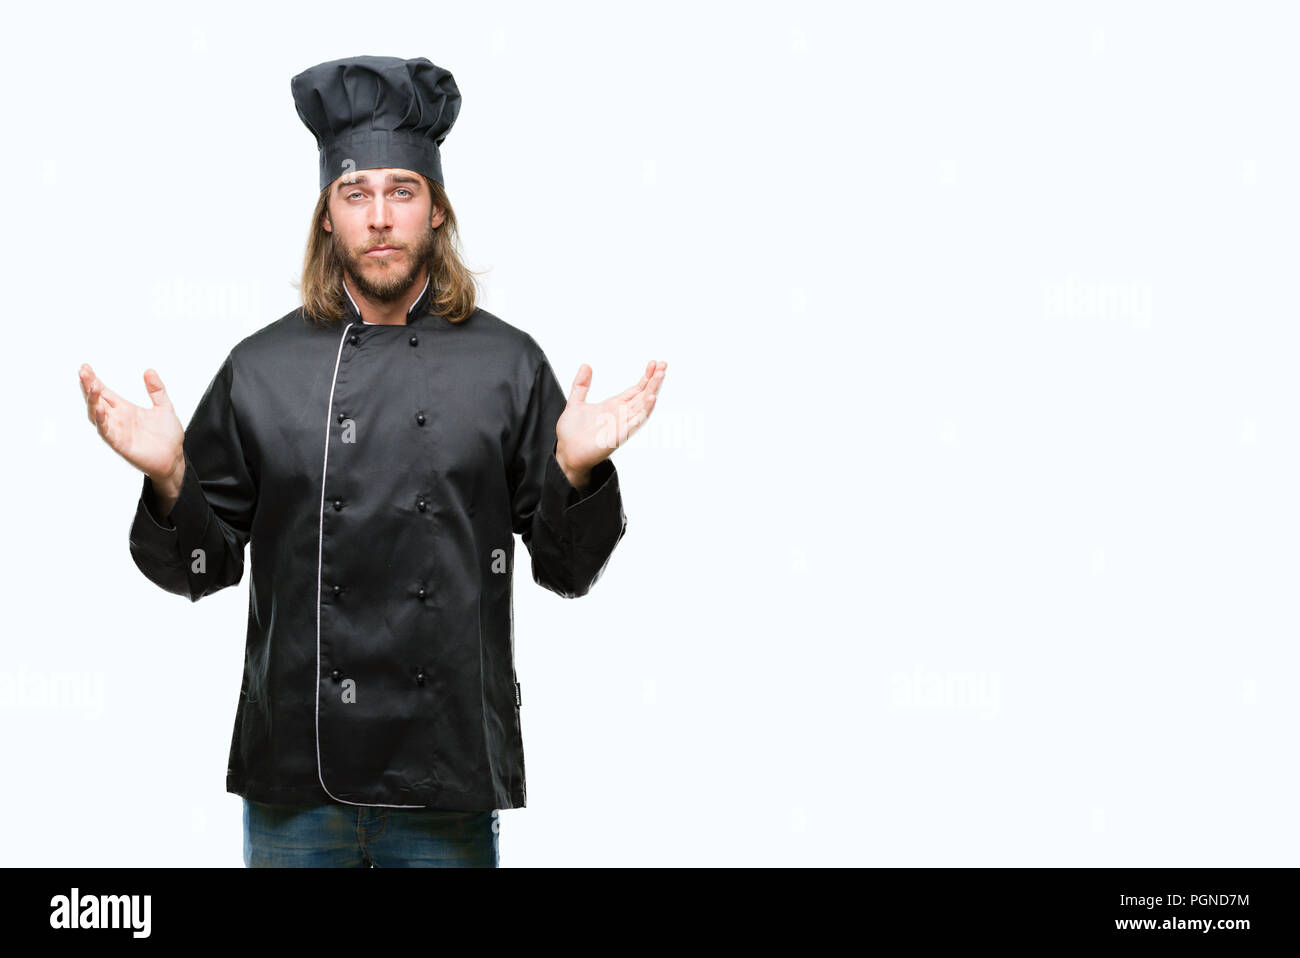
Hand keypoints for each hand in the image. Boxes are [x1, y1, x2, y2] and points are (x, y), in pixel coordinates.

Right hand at [79, 363, 185, 491]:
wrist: (174, 458)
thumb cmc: (168, 437)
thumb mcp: (164, 407)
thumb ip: (157, 390)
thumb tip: (149, 371)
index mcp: (126, 409)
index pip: (105, 392)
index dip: (94, 380)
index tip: (85, 367)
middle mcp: (118, 419)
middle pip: (97, 400)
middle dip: (88, 386)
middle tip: (83, 371)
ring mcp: (117, 431)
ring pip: (97, 414)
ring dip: (92, 400)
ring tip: (91, 386)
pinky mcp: (119, 443)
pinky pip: (106, 431)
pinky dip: (101, 420)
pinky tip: (99, 408)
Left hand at [555, 360, 666, 485]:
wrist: (567, 453)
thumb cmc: (572, 434)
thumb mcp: (575, 403)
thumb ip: (581, 385)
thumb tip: (585, 366)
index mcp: (613, 406)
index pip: (635, 389)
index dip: (645, 377)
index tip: (653, 364)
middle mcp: (620, 414)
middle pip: (642, 394)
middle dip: (653, 380)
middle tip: (663, 364)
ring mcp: (621, 424)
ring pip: (642, 405)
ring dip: (652, 390)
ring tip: (660, 376)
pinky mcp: (619, 435)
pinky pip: (635, 422)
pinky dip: (644, 411)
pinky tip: (651, 399)